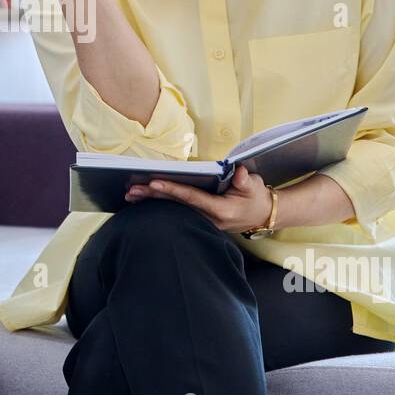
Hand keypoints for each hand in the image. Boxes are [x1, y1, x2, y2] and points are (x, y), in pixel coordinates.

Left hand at [126, 164, 275, 234]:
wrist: (263, 215)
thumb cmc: (256, 196)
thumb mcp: (255, 186)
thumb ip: (245, 180)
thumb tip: (238, 172)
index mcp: (221, 210)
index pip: (192, 198)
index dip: (173, 190)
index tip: (154, 183)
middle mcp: (209, 219)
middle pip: (177, 207)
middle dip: (153, 197)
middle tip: (131, 190)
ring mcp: (203, 223)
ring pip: (174, 211)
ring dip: (152, 203)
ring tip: (131, 195)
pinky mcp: (200, 222)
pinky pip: (177, 213)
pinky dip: (161, 206)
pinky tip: (144, 201)